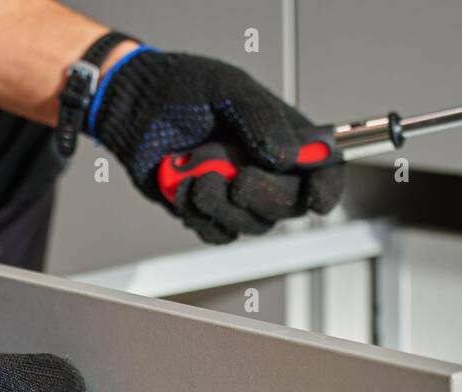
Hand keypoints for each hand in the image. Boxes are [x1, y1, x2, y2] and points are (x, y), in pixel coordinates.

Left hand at [90, 50, 344, 243]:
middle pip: (290, 205)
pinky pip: (216, 233)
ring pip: (251, 225)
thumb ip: (261, 119)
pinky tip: (184, 185)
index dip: (327, 188)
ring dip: (222, 203)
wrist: (134, 108)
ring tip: (197, 171)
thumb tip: (286, 157)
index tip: (318, 199)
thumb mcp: (227, 89)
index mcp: (286, 137)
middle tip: (239, 178)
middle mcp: (267, 170)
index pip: (324, 170)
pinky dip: (199, 214)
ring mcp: (238, 195)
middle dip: (265, 196)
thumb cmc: (182, 90)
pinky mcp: (209, 213)